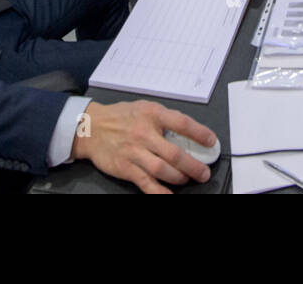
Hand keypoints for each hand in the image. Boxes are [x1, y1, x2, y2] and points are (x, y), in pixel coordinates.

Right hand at [70, 101, 214, 193]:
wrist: (91, 127)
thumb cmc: (121, 117)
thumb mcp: (144, 108)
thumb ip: (164, 118)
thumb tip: (189, 132)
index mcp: (152, 114)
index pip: (181, 123)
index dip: (199, 133)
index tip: (211, 141)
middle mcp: (144, 133)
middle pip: (174, 153)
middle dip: (193, 166)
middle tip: (204, 172)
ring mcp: (134, 152)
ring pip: (162, 170)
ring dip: (180, 178)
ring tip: (188, 179)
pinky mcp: (126, 168)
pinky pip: (146, 183)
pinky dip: (160, 192)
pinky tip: (170, 196)